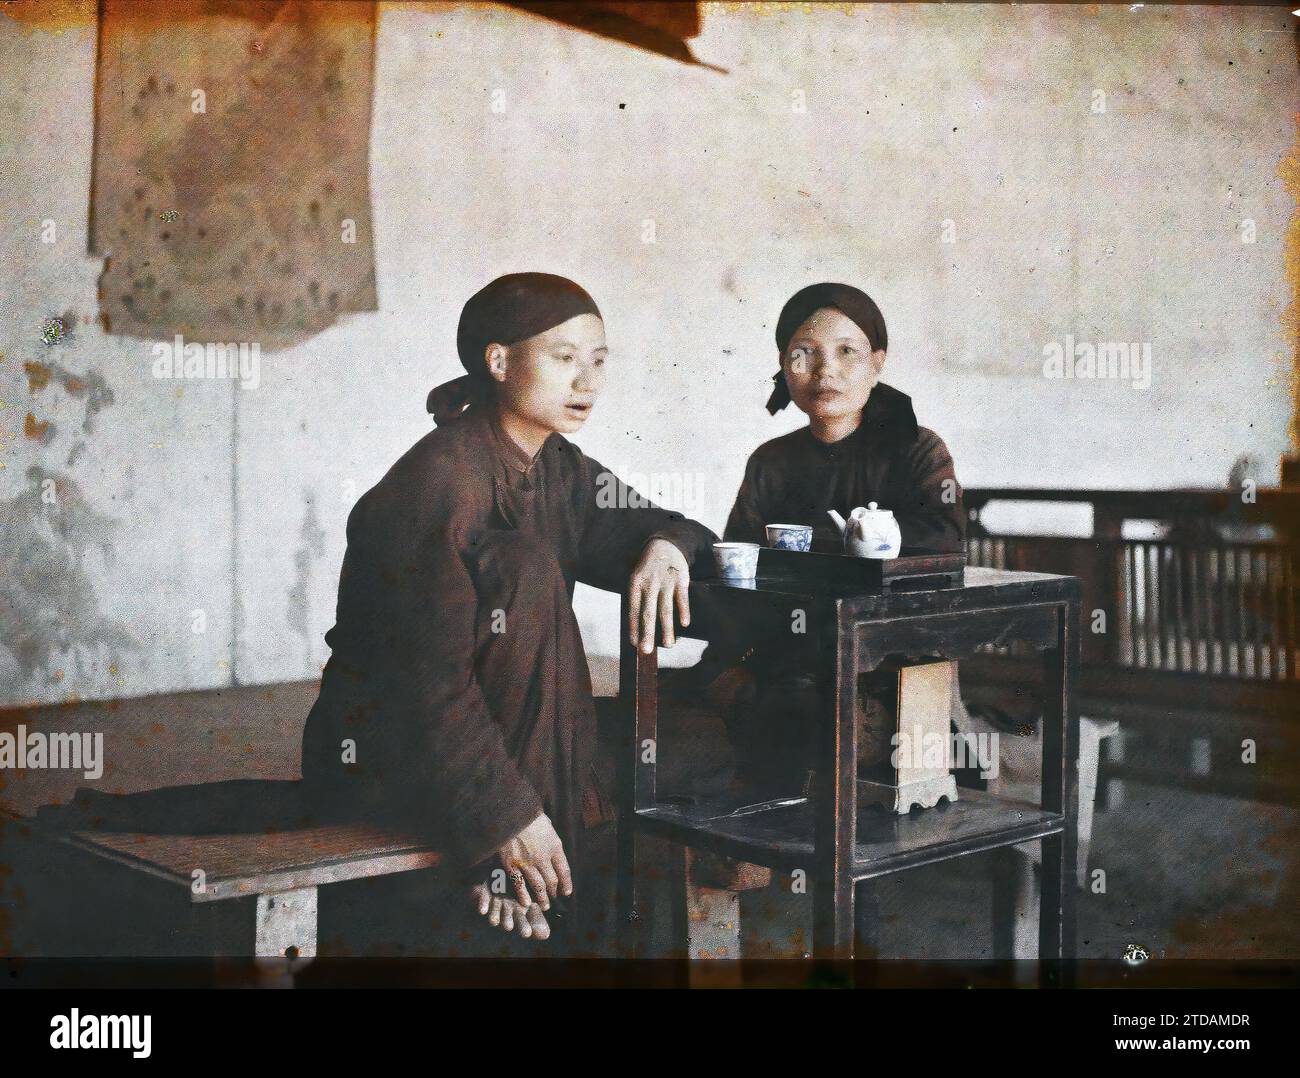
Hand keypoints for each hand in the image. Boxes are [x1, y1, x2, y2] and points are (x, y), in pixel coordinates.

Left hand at [471, 883, 550, 939]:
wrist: (510, 867)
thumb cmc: (525, 885)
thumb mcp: (535, 895)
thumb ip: (540, 912)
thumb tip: (546, 934)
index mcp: (520, 910)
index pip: (522, 922)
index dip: (524, 927)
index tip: (527, 933)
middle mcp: (507, 907)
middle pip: (507, 917)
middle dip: (508, 922)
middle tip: (509, 927)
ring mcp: (496, 899)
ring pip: (495, 910)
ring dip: (494, 916)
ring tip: (494, 922)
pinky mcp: (487, 890)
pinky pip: (484, 898)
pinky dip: (483, 904)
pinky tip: (482, 911)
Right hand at [497, 812, 571, 909]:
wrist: (509, 812)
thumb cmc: (528, 814)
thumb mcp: (547, 824)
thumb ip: (550, 838)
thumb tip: (552, 844)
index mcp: (554, 846)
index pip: (564, 870)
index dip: (566, 884)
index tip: (567, 892)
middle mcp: (543, 857)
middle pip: (552, 881)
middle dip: (553, 892)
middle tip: (553, 898)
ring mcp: (527, 863)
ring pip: (538, 886)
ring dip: (542, 898)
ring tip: (544, 905)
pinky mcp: (511, 865)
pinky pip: (519, 885)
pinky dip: (523, 895)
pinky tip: (526, 902)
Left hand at [629, 538, 690, 653]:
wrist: (665, 544)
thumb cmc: (647, 568)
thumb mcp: (635, 576)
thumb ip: (635, 597)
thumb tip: (635, 626)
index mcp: (635, 583)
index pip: (633, 609)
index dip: (634, 627)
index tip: (634, 644)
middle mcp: (650, 584)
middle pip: (649, 612)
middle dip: (648, 633)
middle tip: (646, 651)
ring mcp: (666, 582)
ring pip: (666, 608)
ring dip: (667, 628)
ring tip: (668, 645)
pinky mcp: (681, 580)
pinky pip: (682, 597)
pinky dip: (684, 610)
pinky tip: (684, 624)